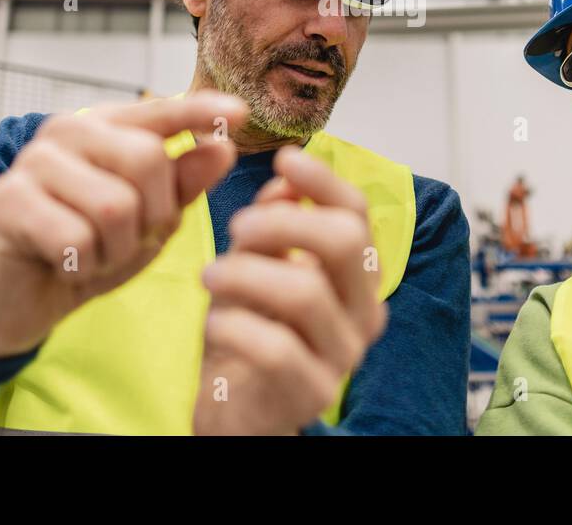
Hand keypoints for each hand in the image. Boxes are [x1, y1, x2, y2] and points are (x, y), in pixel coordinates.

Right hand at [0, 92, 246, 357]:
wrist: (22, 298)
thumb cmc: (91, 249)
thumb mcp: (149, 219)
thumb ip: (182, 183)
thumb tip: (223, 148)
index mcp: (105, 126)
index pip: (160, 112)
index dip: (199, 111)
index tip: (241, 112)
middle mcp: (66, 130)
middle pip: (146, 160)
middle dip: (152, 216)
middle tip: (126, 241)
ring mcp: (33, 162)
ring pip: (115, 206)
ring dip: (116, 249)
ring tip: (93, 253)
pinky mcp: (7, 201)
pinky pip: (77, 238)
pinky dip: (83, 265)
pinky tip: (64, 264)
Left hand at [193, 146, 386, 434]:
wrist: (237, 413)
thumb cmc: (250, 336)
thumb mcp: (256, 271)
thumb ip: (273, 229)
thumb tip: (282, 185)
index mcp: (355, 278)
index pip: (358, 216)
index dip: (324, 181)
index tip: (286, 158)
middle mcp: (363, 313)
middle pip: (346, 243)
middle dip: (283, 223)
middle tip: (236, 228)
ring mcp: (343, 355)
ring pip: (305, 291)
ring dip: (246, 273)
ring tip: (209, 275)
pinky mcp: (313, 393)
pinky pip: (276, 347)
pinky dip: (236, 325)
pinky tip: (214, 322)